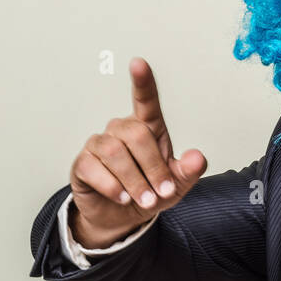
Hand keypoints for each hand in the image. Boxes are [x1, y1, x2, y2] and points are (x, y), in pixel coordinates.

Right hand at [68, 57, 207, 248]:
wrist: (122, 217)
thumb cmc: (149, 192)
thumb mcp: (175, 186)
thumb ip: (188, 171)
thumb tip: (198, 157)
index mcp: (147, 128)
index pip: (145, 100)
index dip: (142, 82)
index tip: (139, 63)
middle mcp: (121, 130)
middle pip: (136, 134)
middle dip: (151, 167)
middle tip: (159, 192)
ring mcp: (99, 145)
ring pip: (114, 151)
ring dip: (133, 180)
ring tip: (143, 199)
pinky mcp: (82, 163)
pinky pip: (93, 167)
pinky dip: (112, 186)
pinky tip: (121, 197)